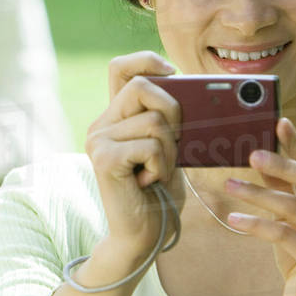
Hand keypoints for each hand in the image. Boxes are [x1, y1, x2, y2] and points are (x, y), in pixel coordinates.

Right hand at [85, 51, 185, 254]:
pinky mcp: (103, 158)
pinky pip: (150, 145)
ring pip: (153, 119)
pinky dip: (162, 165)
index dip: (146, 60)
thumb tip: (198, 92)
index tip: (172, 73)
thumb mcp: (170, 147)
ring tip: (159, 171)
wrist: (143, 235)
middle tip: (175, 142)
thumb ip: (170, 120)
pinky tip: (149, 181)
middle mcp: (100, 124)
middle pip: (142, 86)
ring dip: (171, 150)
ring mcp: (98, 140)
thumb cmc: (160, 192)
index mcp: (115, 117)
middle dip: (172, 110)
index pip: (120, 67)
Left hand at [220, 117, 295, 295]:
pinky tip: (233, 219)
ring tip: (230, 184)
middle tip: (252, 154)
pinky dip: (256, 224)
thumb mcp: (295, 217)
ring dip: (258, 194)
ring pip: (295, 208)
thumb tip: (266, 150)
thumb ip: (286, 186)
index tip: (279, 124)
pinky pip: (285, 235)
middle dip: (283, 165)